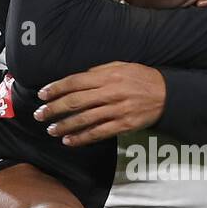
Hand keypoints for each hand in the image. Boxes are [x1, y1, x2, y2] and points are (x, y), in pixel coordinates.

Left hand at [35, 63, 166, 145]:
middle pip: (75, 101)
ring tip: (51, 130)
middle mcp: (110, 92)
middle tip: (39, 114)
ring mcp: (117, 110)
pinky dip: (82, 137)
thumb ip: (99, 71)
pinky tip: (69, 141)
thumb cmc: (141, 78)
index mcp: (107, 76)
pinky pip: (99, 132)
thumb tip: (77, 79)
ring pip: (84, 119)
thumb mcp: (121, 66)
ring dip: (65, 125)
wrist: (166, 94)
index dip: (56, 88)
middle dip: (54, 108)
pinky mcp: (124, 124)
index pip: (75, 82)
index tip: (42, 95)